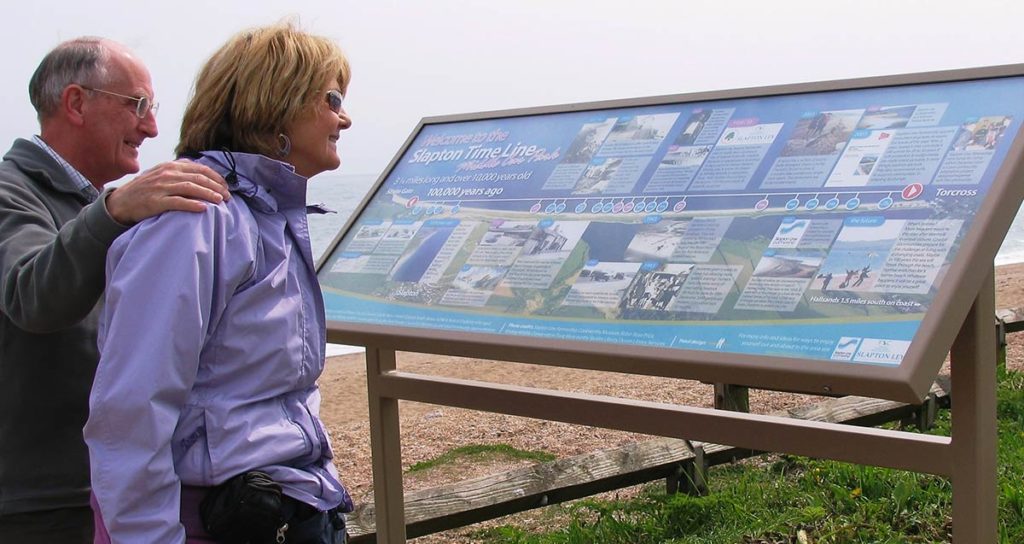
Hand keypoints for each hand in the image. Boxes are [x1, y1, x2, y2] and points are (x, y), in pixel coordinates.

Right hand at [105, 161, 230, 225]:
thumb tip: (201, 172)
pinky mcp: (155, 202)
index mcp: (170, 166)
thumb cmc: (145, 189)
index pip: (199, 168)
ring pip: (191, 188)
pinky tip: (203, 208)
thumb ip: (179, 171)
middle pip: (198, 178)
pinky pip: (177, 202)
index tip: (226, 186)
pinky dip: (192, 204)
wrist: (121, 202)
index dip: (216, 177)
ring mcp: (161, 187)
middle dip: (216, 186)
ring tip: (221, 200)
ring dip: (208, 194)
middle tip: (228, 196)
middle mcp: (167, 174)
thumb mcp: (161, 174)